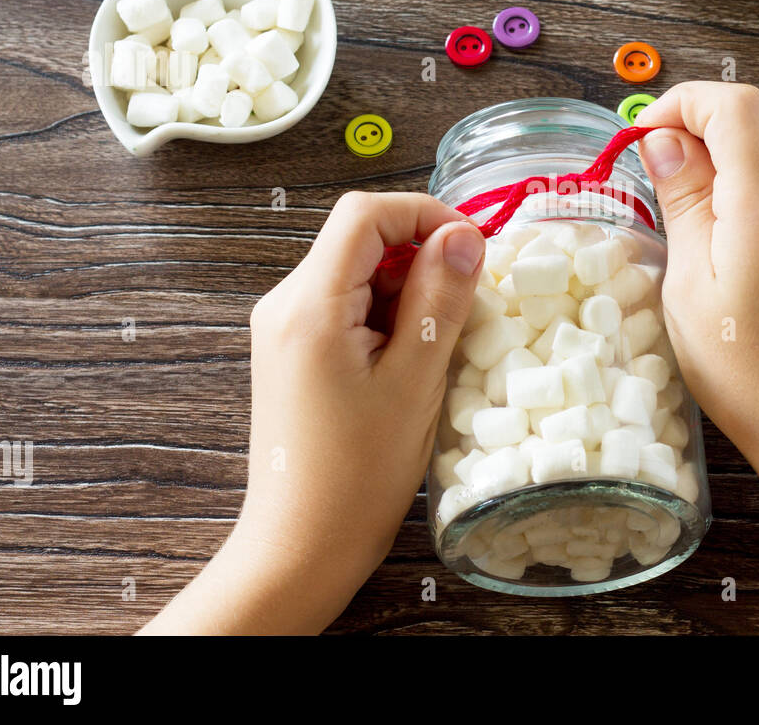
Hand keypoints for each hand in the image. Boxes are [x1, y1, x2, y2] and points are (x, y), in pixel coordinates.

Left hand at [141, 192, 484, 633]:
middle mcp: (286, 304)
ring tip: (443, 341)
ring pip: (357, 272)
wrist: (301, 543)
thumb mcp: (415, 379)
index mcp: (309, 304)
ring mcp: (285, 328)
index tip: (473, 249)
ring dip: (409, 289)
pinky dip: (388, 315)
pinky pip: (347, 306)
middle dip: (421, 255)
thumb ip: (440, 298)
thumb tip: (464, 235)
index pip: (365, 214)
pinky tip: (414, 359)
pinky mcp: (294, 352)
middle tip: (468, 302)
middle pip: (360, 239)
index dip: (425, 215)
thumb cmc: (358, 473)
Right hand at [633, 81, 758, 476]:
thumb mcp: (690, 288)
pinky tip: (747, 279)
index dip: (682, 103)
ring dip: (727, 194)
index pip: (733, 104)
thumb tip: (665, 138)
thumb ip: (683, 202)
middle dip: (696, 158)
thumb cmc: (750, 375)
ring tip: (706, 265)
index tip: (647, 139)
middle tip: (663, 216)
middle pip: (748, 139)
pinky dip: (757, 219)